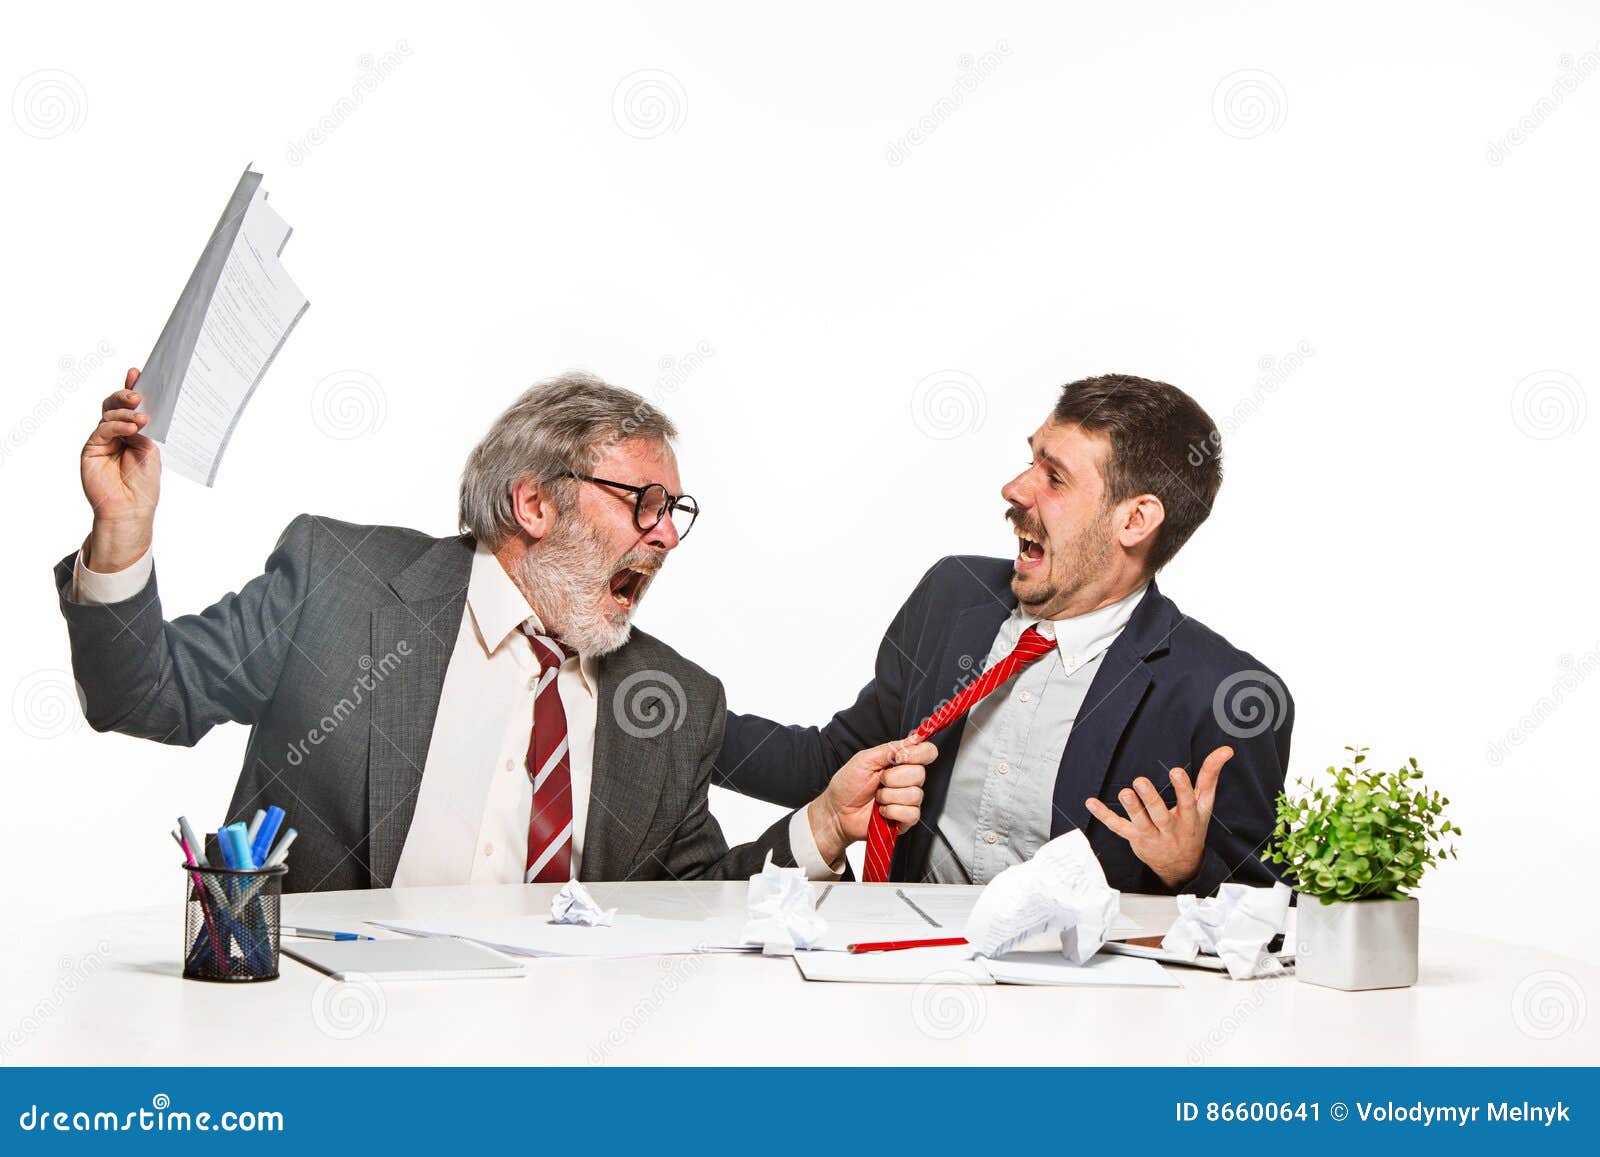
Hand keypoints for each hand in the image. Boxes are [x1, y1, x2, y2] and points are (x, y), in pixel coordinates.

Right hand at [81, 368, 159, 571]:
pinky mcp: (91, 449)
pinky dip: (117, 426)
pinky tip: (131, 428)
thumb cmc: (143, 485)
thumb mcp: (150, 451)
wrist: (131, 510)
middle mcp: (116, 434)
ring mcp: (102, 441)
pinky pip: (102, 430)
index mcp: (132, 432)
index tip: (136, 372)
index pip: (130, 406)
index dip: (131, 388)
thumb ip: (143, 430)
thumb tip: (140, 411)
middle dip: (126, 395)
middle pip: (115, 405)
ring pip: (108, 415)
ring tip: (140, 417)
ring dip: (125, 413)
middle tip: (138, 393)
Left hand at [807, 732, 935, 865]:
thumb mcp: (864, 759)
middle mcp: (907, 780)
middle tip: (879, 781)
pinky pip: (911, 813)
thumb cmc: (847, 786)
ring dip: (889, 796)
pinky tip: (882, 811)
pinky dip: (892, 811)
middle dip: (894, 778)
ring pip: (915, 794)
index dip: (917, 753)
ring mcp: (907, 800)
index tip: (899, 757)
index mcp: (899, 762)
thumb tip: (913, 739)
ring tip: (877, 797)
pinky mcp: (906, 819)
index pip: (926, 752)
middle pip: (920, 774)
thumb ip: (890, 748)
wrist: (837, 812)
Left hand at [1084, 745, 1233, 889]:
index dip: (1182, 788)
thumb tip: (1225, 750)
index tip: (1175, 771)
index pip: (1188, 803)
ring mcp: (1152, 836)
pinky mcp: (1135, 839)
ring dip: (1131, 808)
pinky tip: (1091, 802)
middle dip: (1150, 799)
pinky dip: (1104, 815)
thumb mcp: (1205, 804)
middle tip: (1140, 781)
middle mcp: (1171, 829)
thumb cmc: (1193, 826)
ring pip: (1140, 823)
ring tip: (1124, 792)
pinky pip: (1118, 827)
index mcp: (1190, 818)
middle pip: (1160, 815)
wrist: (1181, 866)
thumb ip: (1211, 775)